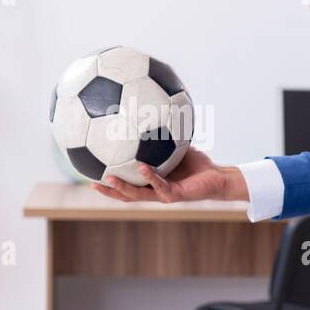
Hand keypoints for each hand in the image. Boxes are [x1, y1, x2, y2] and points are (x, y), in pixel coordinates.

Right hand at [91, 147, 248, 203]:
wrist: (218, 177)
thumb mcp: (174, 145)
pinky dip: (150, 176)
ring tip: (108, 177)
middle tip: (91, 182)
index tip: (91, 173)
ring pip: (138, 195)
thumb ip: (159, 136)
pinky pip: (160, 186)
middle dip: (109, 191)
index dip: (109, 183)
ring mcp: (164, 195)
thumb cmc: (196, 164)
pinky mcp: (176, 195)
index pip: (126, 185)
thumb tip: (147, 113)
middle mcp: (154, 192)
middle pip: (126, 195)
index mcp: (150, 183)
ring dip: (122, 188)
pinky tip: (141, 166)